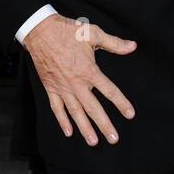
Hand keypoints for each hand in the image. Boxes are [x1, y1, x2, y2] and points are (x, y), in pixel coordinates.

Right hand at [23, 14, 136, 145]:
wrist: (41, 31)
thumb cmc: (67, 31)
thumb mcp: (93, 34)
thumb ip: (114, 43)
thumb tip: (132, 46)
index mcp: (88, 70)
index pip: (109, 90)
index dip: (121, 103)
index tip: (130, 114)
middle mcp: (76, 83)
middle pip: (93, 108)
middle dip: (104, 124)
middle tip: (114, 139)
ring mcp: (62, 88)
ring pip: (75, 112)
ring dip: (84, 128)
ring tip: (93, 141)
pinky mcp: (50, 88)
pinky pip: (57, 108)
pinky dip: (62, 121)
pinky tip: (69, 132)